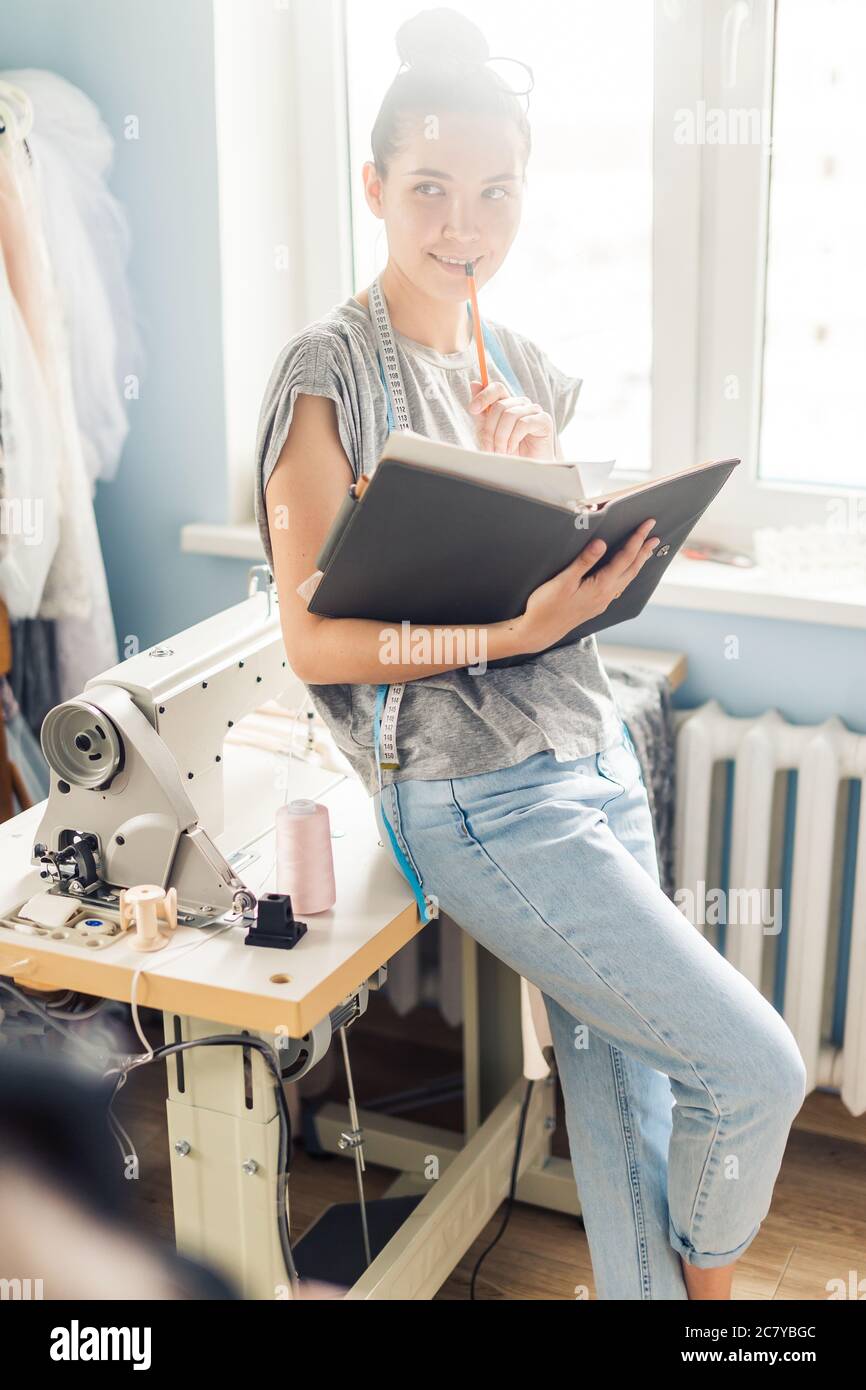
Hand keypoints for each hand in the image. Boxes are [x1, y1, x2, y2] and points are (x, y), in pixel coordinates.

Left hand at [468, 381, 555, 459]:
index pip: (497, 388)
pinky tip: (511, 449)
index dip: (484, 395)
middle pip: (499, 405)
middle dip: (490, 430)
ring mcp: (534, 410)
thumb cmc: (506, 452)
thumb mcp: (488, 431)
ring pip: (510, 415)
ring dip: (500, 438)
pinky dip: (513, 439)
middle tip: (488, 448)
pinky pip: (523, 423)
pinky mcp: (544, 420)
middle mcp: (521, 403)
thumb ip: (482, 411)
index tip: (472, 409)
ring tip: (500, 452)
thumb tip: (474, 383)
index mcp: (508, 403)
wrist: (524, 471)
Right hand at [516, 519, 660, 653]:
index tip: (646, 526)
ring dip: (638, 563)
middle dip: (644, 551)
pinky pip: (619, 586)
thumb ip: (584, 561)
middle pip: (632, 569)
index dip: (637, 539)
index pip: (625, 557)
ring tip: (646, 551)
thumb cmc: (547, 607)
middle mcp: (606, 595)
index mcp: (600, 586)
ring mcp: (602, 601)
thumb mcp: (563, 581)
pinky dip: (627, 573)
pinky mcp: (596, 605)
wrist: (539, 631)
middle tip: (655, 536)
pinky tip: (624, 572)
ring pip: (627, 579)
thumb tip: (601, 543)